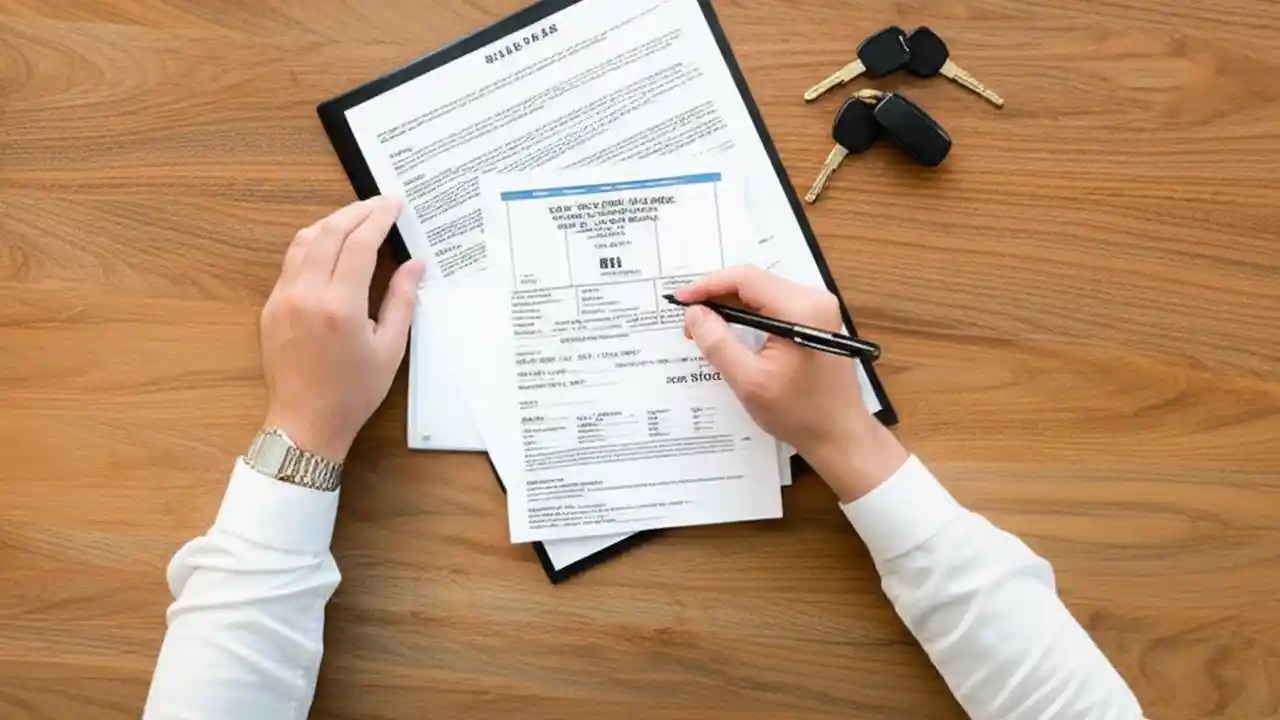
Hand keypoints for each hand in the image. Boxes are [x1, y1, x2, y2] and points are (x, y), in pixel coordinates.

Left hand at [259, 196, 424, 461]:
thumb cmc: (353, 393)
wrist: (305, 423)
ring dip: (332, 222)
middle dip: (357, 211)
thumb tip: (414, 263)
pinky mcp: (271, 306)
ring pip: (305, 240)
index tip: (395, 204)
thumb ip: (402, 300)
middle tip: (381, 203)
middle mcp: (307, 295)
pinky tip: (332, 244)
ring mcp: (283, 299)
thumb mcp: (390, 348)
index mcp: (340, 307)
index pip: (359, 244)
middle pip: (330, 232)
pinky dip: (314, 243)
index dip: (379, 218)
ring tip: (357, 217)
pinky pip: (292, 261)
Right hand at [676, 266, 907, 501]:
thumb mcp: (749, 381)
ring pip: (762, 292)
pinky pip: (774, 304)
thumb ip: (718, 343)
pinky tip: (731, 330)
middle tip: (690, 321)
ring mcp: (818, 308)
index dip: (708, 285)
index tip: (681, 300)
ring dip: (731, 305)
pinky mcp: (816, 320)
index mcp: (801, 310)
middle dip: (717, 296)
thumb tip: (694, 313)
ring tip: (705, 327)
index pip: (746, 279)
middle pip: (754, 282)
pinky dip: (748, 313)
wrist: (840, 434)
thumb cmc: (799, 413)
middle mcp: (814, 300)